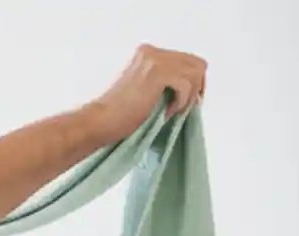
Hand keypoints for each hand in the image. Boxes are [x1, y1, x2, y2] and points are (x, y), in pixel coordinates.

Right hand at [87, 44, 207, 143]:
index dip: (193, 81)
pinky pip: (186, 85)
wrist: (102, 120)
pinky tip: (167, 112)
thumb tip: (195, 85)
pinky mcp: (158, 74)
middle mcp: (153, 51)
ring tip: (172, 110)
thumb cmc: (121, 112)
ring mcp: (155, 60)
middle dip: (196, 87)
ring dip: (189, 96)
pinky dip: (181, 102)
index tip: (187, 101)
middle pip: (196, 63)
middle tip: (184, 106)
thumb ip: (165, 78)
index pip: (188, 59)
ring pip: (195, 73)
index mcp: (149, 52)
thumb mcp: (146, 86)